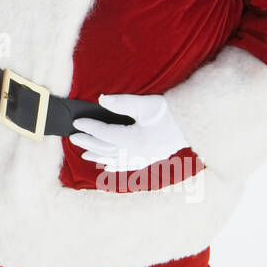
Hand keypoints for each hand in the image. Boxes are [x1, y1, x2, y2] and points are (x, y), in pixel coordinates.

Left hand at [69, 92, 187, 171]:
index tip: (77, 122)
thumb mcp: (146, 105)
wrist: (193, 125)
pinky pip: (127, 166)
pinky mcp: (149, 160)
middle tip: (73, 137)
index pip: (105, 133)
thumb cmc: (171, 113)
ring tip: (83, 153)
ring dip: (98, 155)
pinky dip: (114, 166)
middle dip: (88, 142)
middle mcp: (137, 153)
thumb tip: (102, 100)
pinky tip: (106, 166)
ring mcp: (143, 159)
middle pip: (106, 148)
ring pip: (114, 159)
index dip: (89, 127)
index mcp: (135, 139)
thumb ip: (122, 103)